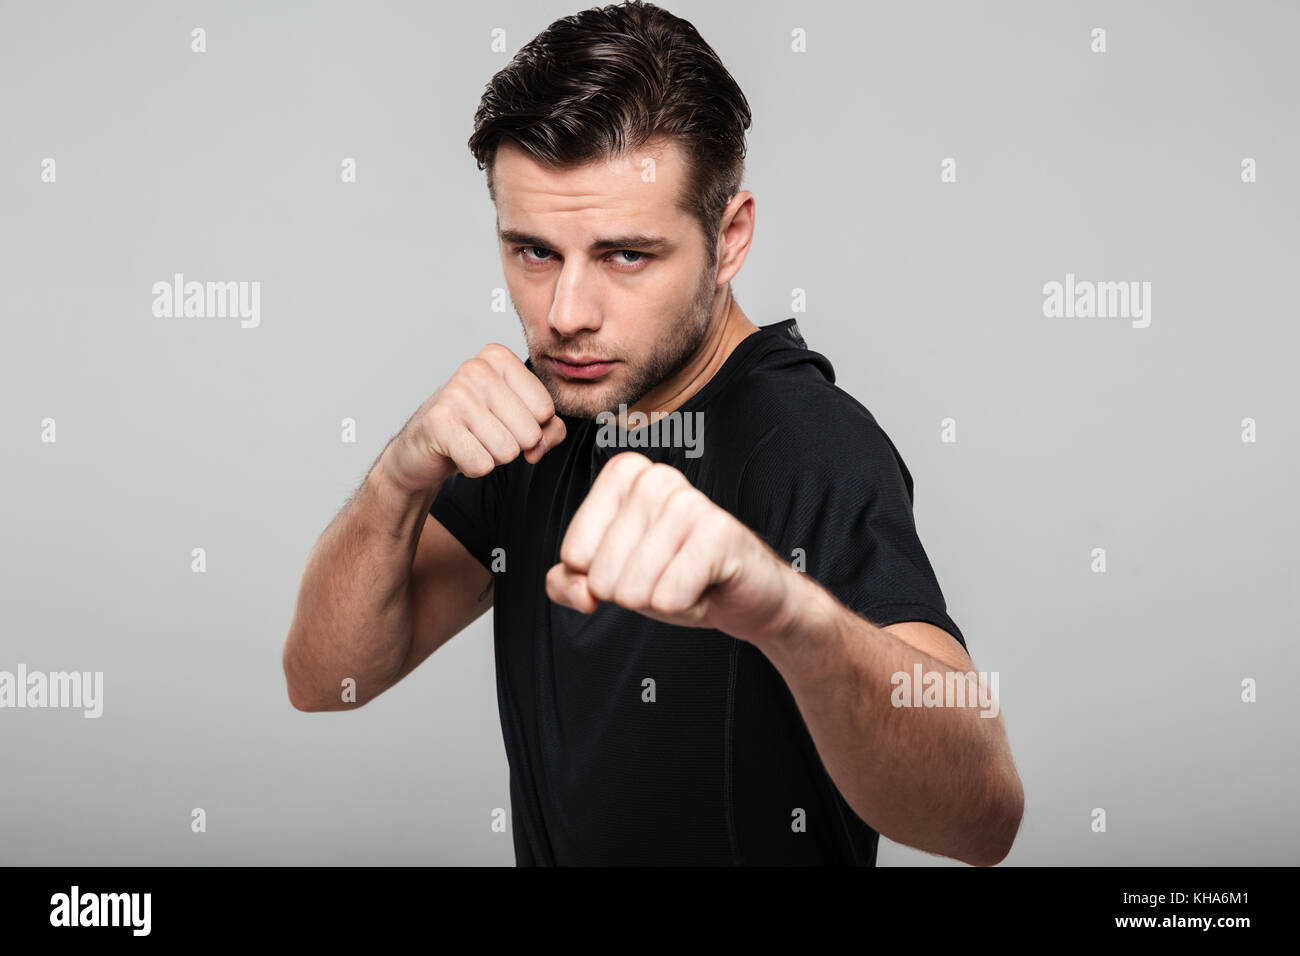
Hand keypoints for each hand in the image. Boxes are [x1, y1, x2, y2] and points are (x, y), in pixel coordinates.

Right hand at [382, 343, 566, 493]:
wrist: (423, 447)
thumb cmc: (476, 428)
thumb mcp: (520, 420)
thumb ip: (549, 428)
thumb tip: (540, 444)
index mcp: (499, 358)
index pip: (546, 409)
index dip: (533, 428)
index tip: (506, 422)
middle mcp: (476, 368)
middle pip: (529, 432)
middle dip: (513, 446)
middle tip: (486, 435)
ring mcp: (455, 393)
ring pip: (507, 451)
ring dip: (492, 457)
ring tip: (472, 442)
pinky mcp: (438, 422)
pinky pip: (482, 464)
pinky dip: (474, 468)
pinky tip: (458, 452)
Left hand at [545, 451, 801, 645]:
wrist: (745, 594)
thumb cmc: (675, 576)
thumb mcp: (610, 578)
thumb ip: (567, 583)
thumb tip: (580, 592)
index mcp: (623, 474)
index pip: (573, 554)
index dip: (601, 578)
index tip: (638, 562)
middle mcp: (655, 477)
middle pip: (602, 576)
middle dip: (633, 593)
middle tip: (668, 574)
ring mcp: (689, 502)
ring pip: (634, 590)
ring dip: (661, 601)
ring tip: (687, 579)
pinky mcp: (719, 534)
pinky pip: (669, 599)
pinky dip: (687, 608)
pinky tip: (706, 587)